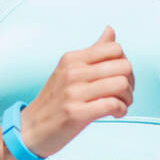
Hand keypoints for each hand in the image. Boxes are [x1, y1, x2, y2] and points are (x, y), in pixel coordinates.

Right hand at [18, 26, 133, 157]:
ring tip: (120, 105)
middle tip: (123, 95)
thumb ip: (93, 51)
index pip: (115, 48)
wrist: (30, 129)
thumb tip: (110, 30)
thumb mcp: (69, 70)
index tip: (119, 79)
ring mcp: (73, 92)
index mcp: (72, 58)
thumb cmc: (55, 100)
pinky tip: (114, 114)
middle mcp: (73, 72)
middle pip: (123, 66)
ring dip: (128, 98)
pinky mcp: (76, 113)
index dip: (124, 64)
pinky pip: (112, 104)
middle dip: (130, 82)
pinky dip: (121, 110)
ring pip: (121, 85)